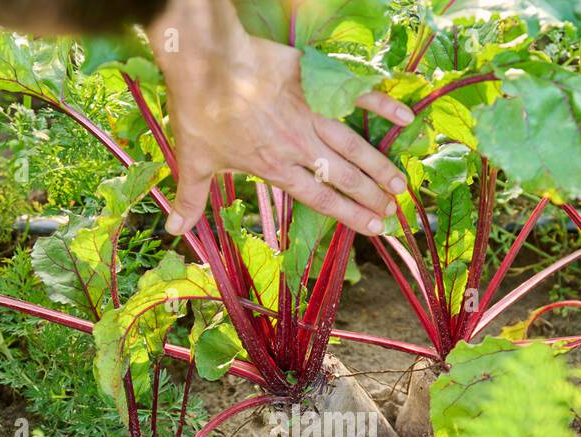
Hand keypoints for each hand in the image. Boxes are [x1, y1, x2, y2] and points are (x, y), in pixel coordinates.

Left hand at [149, 0, 413, 236]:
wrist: (206, 62)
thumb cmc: (198, 111)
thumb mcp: (192, 160)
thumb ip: (191, 198)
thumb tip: (175, 230)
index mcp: (276, 167)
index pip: (321, 199)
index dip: (350, 216)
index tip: (374, 228)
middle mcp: (299, 146)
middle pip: (344, 177)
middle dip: (372, 196)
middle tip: (395, 211)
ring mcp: (310, 114)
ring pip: (354, 145)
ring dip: (379, 166)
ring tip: (400, 184)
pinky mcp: (314, 83)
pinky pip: (355, 96)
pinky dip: (380, 105)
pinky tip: (404, 119)